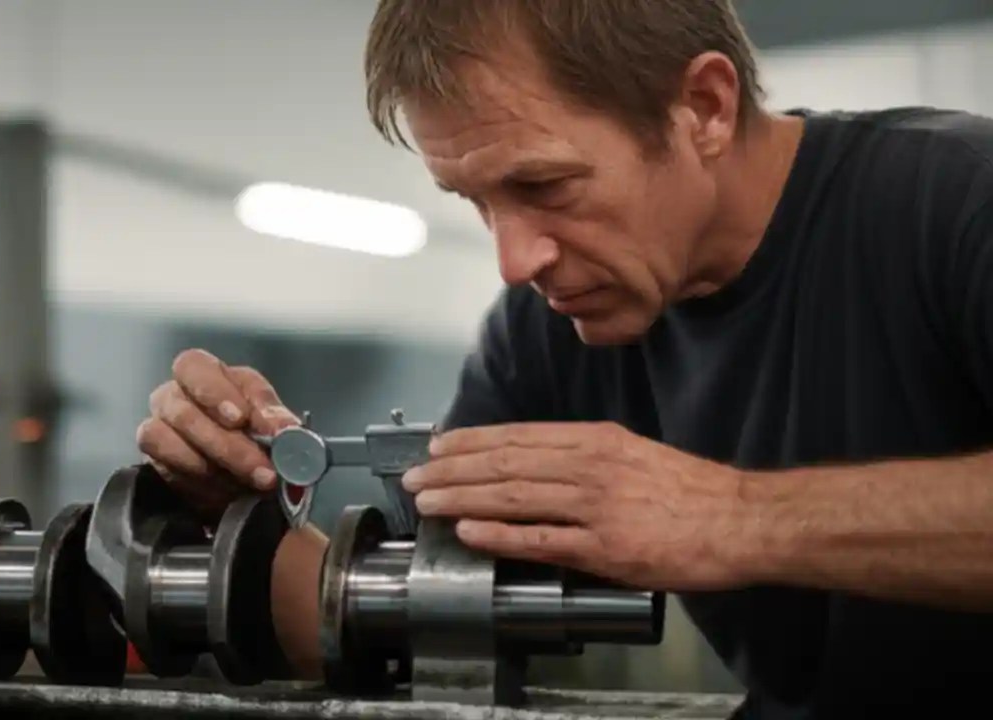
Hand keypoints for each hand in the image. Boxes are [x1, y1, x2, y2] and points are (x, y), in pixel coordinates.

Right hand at [137, 349, 299, 521]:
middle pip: (184, 413)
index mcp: (202, 373)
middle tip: (263, 471)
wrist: (241, 472)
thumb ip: (275, 418)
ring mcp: (156, 428)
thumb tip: (284, 429)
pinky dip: (198, 482)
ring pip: (165, 440)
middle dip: (228, 446)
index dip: (213, 392)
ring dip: (213, 467)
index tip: (241, 419)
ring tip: (248, 484)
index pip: (192, 366)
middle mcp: (171, 396)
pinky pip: (164, 469)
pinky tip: (224, 491)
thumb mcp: (269, 416)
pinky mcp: (152, 462)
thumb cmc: (254, 429)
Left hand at [401, 422, 748, 591]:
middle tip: (416, 476)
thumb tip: (532, 466)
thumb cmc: (690, 491)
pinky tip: (469, 533)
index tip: (438, 445)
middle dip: (452, 469)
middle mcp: (589, 465)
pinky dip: (499, 535)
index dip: (471, 441)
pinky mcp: (605, 547)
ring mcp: (595, 506)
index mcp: (595, 440)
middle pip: (504, 463)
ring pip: (512, 496)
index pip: (517, 436)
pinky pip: (539, 540)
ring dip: (462, 498)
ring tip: (428, 501)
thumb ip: (583, 458)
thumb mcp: (632, 455)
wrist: (742, 520)